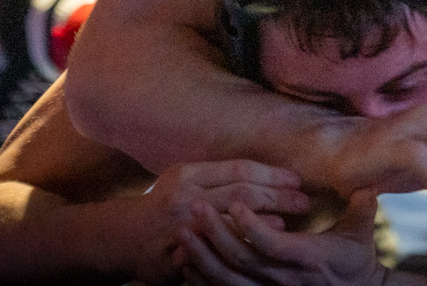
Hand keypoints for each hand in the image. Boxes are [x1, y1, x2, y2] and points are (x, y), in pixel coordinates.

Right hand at [128, 159, 310, 285]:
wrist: (122, 236)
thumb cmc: (164, 202)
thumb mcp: (186, 178)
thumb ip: (220, 175)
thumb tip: (266, 171)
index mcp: (189, 174)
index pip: (239, 169)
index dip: (270, 174)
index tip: (296, 179)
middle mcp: (184, 198)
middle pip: (239, 194)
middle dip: (275, 197)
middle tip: (303, 200)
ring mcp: (178, 228)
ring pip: (226, 223)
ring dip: (259, 223)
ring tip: (287, 223)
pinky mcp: (175, 256)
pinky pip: (209, 255)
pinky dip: (233, 250)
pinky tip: (255, 249)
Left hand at [179, 189, 385, 285]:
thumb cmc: (355, 261)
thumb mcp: (362, 232)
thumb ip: (361, 205)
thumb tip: (365, 180)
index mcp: (308, 257)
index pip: (272, 243)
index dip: (251, 224)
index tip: (235, 201)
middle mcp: (285, 279)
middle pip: (242, 259)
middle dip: (216, 233)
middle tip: (196, 207)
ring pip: (227, 279)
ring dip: (202, 256)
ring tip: (183, 232)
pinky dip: (203, 278)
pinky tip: (187, 260)